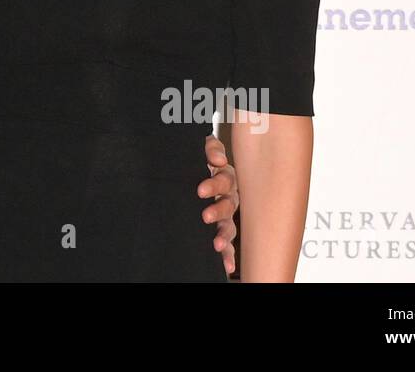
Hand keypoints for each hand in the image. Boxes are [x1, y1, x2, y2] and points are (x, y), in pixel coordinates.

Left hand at [198, 134, 238, 275]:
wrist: (185, 169)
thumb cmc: (198, 159)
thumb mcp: (201, 148)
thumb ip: (210, 148)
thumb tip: (218, 159)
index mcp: (225, 176)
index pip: (225, 179)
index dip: (215, 184)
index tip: (201, 190)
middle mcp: (228, 196)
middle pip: (229, 204)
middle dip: (218, 210)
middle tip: (205, 215)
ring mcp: (225, 215)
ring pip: (229, 226)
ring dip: (224, 235)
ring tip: (216, 243)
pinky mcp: (219, 229)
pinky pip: (227, 243)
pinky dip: (227, 254)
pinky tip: (226, 266)